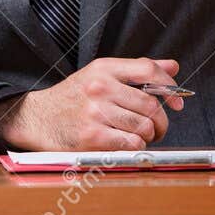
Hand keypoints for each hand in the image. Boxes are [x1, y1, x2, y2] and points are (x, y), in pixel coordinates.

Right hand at [0, 57, 186, 150]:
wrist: (37, 118)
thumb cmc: (72, 97)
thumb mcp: (100, 74)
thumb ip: (137, 71)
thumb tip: (173, 67)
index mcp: (104, 68)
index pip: (148, 70)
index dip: (169, 87)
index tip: (177, 102)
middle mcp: (100, 87)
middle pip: (150, 104)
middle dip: (161, 121)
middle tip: (158, 128)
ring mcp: (95, 112)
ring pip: (143, 126)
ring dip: (149, 136)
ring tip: (141, 136)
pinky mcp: (91, 137)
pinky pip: (130, 144)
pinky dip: (135, 147)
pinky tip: (126, 144)